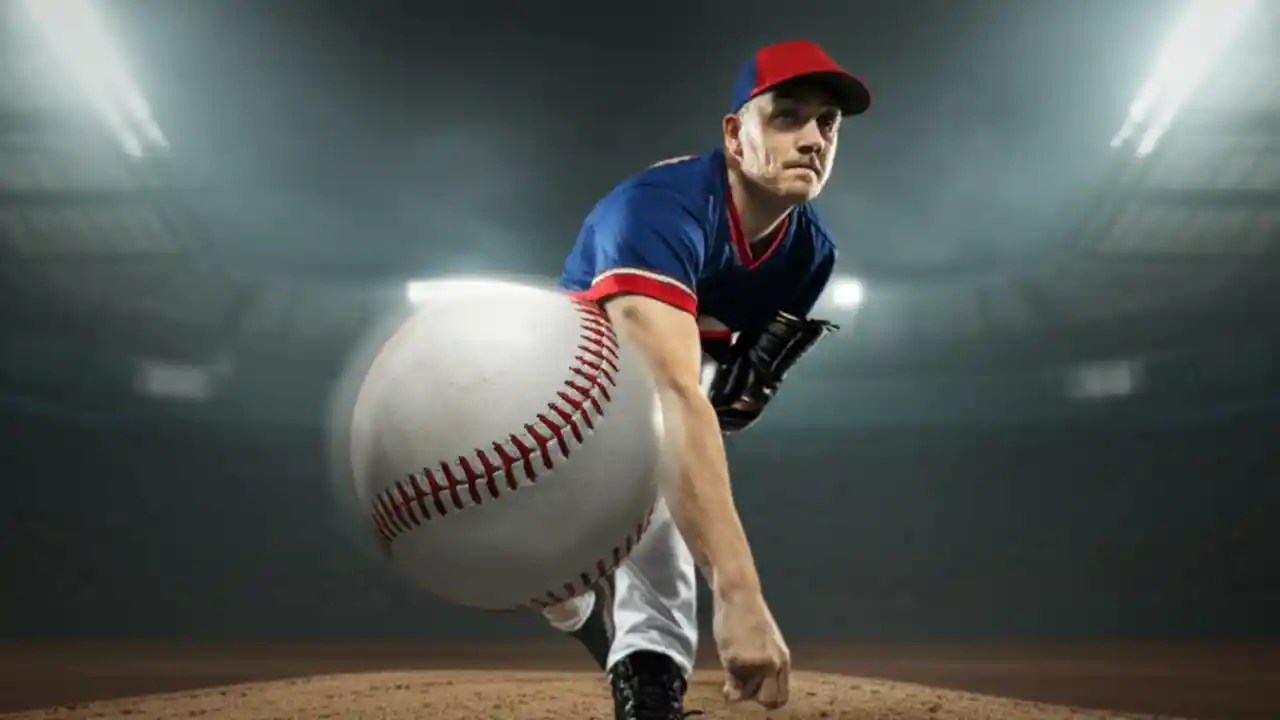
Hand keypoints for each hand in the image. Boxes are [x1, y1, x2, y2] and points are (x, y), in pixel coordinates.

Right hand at [712, 590, 790, 708]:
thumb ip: (765, 666)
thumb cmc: (749, 619)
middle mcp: (773, 664)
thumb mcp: (766, 644)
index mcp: (783, 660)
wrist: (739, 596)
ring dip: (736, 682)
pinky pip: (730, 680)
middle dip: (753, 697)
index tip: (755, 692)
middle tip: (742, 683)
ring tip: (733, 660)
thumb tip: (751, 690)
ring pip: (745, 693)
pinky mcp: (735, 659)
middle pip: (768, 701)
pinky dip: (726, 671)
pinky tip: (727, 652)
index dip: (767, 699)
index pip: (782, 697)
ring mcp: (755, 663)